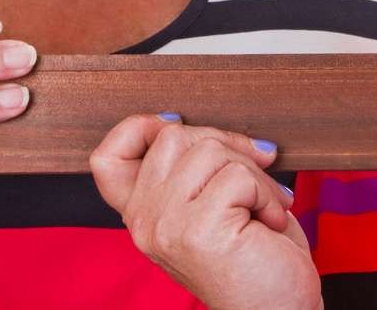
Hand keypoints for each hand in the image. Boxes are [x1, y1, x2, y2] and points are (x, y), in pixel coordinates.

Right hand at [92, 114, 320, 309]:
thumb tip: (185, 120)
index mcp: (141, 214)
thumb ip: (190, 168)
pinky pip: (238, 176)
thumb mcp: (211, 202)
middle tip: (257, 176)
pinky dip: (267, 194)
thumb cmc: (255, 255)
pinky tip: (269, 222)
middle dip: (227, 144)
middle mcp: (142, 221)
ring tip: (264, 207)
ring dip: (254, 175)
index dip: (139, 127)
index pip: (106, 158)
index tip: (180, 128)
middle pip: (172, 135)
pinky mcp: (196, 231)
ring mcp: (164, 226)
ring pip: (209, 149)